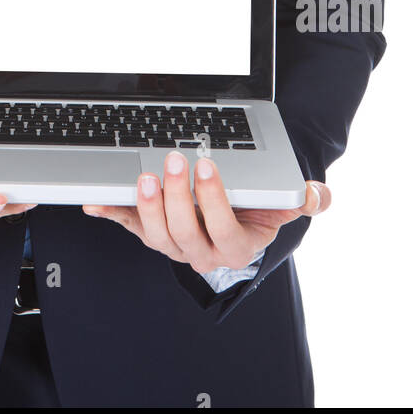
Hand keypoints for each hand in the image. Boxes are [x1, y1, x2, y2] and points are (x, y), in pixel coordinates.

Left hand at [82, 151, 328, 273]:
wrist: (236, 215)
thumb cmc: (256, 206)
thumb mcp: (283, 203)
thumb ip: (303, 198)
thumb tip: (318, 194)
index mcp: (236, 247)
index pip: (224, 232)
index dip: (213, 202)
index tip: (207, 167)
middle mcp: (202, 252)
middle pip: (184, 234)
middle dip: (177, 197)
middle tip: (174, 161)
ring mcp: (174, 243)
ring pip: (156, 236)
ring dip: (147, 206)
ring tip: (145, 175)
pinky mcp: (150, 230)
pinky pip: (128, 226)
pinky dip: (110, 213)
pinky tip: (94, 201)